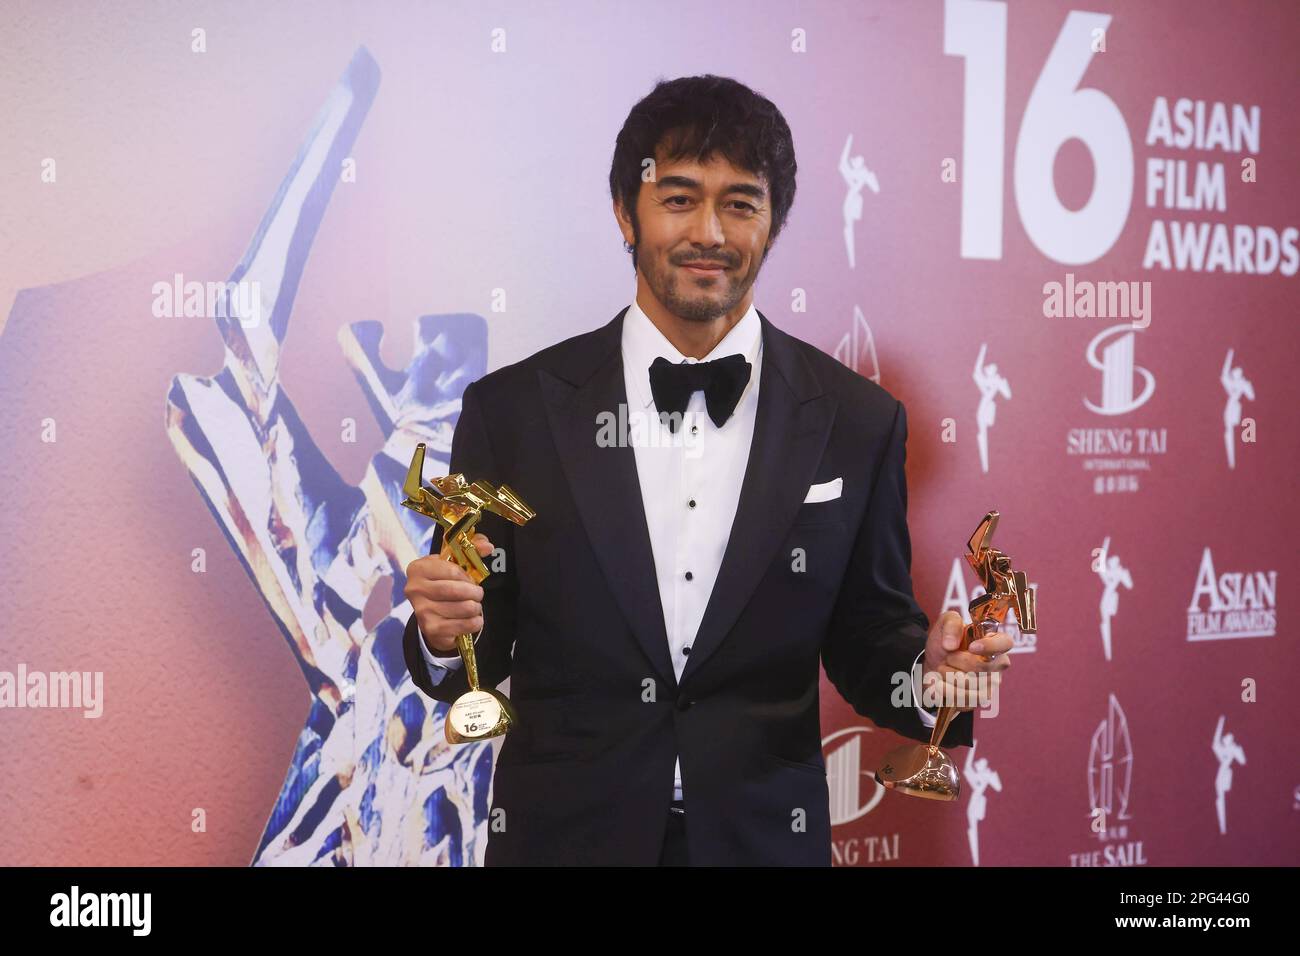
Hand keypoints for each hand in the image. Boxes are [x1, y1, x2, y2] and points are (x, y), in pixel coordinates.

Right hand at [403, 533, 493, 653]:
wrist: (432, 614)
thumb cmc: (443, 583)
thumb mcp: (453, 563)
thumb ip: (472, 549)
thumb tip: (488, 546)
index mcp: (418, 568)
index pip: (452, 570)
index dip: (468, 576)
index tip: (471, 579)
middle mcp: (414, 589)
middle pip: (456, 590)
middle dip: (475, 592)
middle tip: (478, 594)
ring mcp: (422, 611)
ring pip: (462, 608)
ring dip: (476, 608)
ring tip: (474, 606)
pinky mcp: (431, 629)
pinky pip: (463, 625)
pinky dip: (474, 622)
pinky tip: (473, 619)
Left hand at [921, 610, 1012, 711]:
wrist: (933, 663)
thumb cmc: (946, 641)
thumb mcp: (946, 623)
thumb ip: (951, 625)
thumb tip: (951, 645)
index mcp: (995, 640)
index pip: (1005, 643)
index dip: (990, 646)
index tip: (972, 647)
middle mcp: (998, 663)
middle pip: (982, 667)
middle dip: (957, 660)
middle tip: (948, 656)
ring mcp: (991, 683)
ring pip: (970, 684)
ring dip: (948, 675)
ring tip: (943, 668)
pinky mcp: (980, 699)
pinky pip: (964, 699)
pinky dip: (946, 690)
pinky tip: (940, 683)